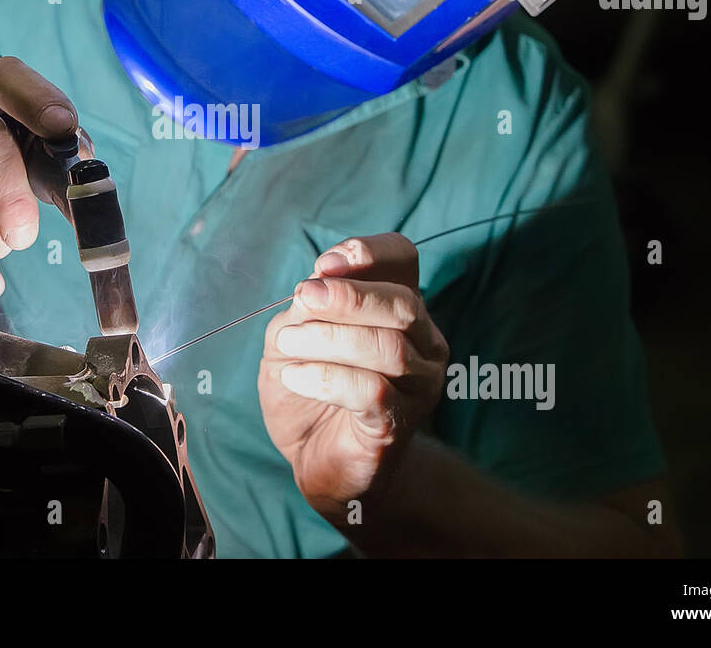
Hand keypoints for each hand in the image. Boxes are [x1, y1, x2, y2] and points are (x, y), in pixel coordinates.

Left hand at [258, 233, 448, 520]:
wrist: (318, 457)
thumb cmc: (311, 386)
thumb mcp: (296, 334)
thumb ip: (309, 307)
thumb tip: (317, 283)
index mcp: (400, 307)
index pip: (404, 259)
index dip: (369, 253)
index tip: (324, 265)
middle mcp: (423, 342)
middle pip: (402, 303)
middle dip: (348, 297)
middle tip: (302, 299)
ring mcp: (418, 385)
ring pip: (388, 348)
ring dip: (328, 339)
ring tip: (287, 346)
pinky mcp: (398, 423)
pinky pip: (372, 390)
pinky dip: (327, 378)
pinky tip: (296, 377)